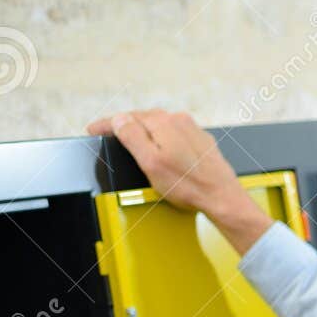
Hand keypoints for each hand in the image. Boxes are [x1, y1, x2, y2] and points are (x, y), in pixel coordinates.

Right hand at [85, 110, 272, 253]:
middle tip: (108, 135)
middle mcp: (180, 121)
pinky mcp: (202, 143)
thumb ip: (132, 137)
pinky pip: (175, 136)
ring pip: (160, 127)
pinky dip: (162, 141)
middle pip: (143, 120)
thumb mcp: (151, 162)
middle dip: (125, 127)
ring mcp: (193, 131)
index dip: (107, 124)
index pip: (126, 117)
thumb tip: (119, 120)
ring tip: (131, 143)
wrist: (223, 199)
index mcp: (164, 122)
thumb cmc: (190, 186)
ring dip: (144, 133)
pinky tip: (160, 152)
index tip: (93, 129)